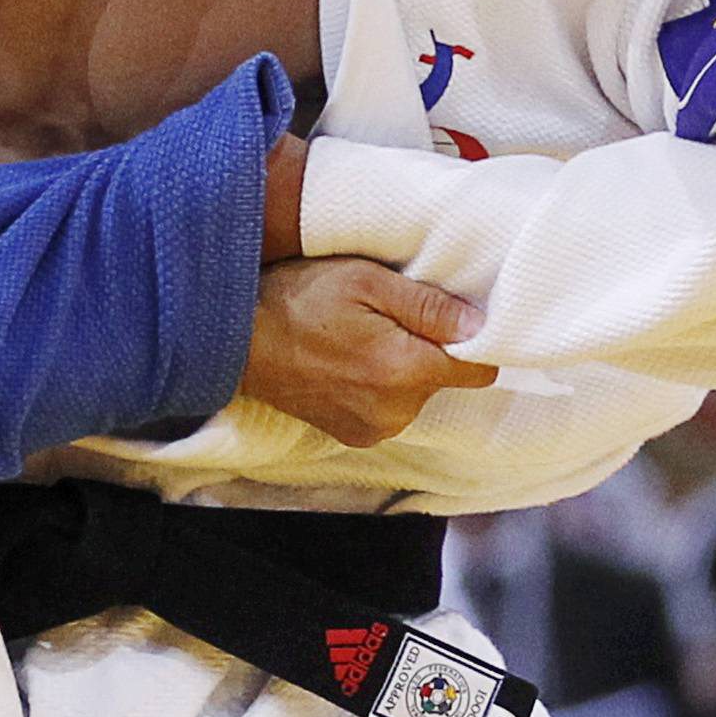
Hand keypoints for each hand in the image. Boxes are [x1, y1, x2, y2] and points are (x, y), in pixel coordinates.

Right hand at [243, 257, 495, 449]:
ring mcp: (372, 428)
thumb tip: (478, 327)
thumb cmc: (297, 300)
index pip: (479, 371)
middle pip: (444, 381)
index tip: (451, 319)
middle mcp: (394, 411)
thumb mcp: (365, 281)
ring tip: (363, 339)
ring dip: (401, 369)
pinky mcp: (354, 435)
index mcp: (403, 371)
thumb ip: (427, 306)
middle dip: (427, 350)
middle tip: (388, 318)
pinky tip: (349, 362)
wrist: (237, 340)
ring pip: (416, 395)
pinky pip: (389, 409)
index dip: (473, 341)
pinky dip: (379, 388)